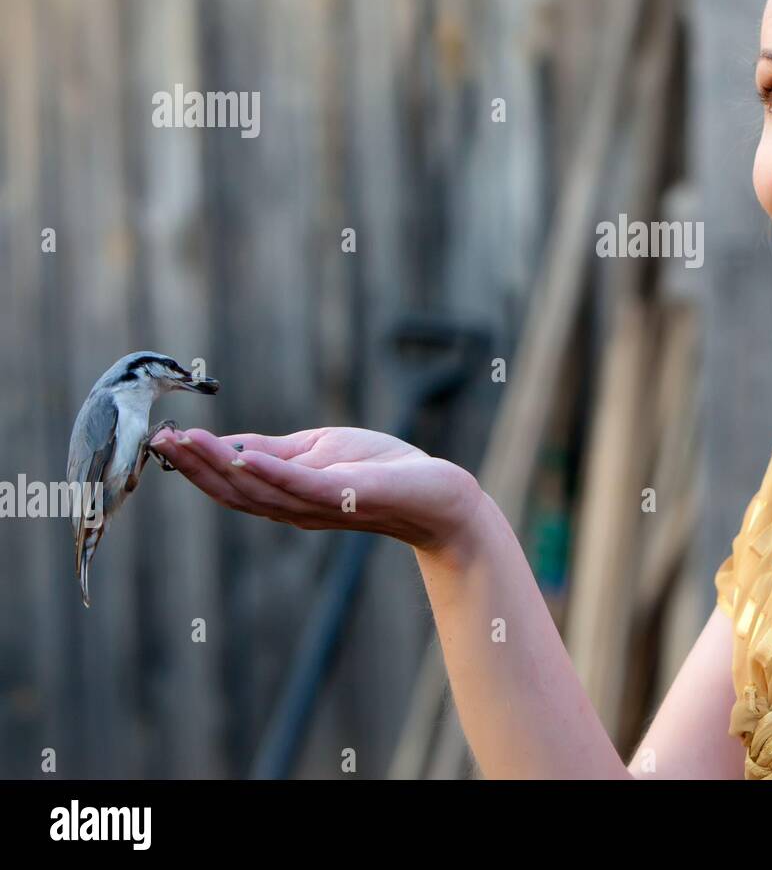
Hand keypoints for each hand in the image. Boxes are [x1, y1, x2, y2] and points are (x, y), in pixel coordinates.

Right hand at [150, 425, 482, 554]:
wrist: (436, 493)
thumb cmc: (381, 469)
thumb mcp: (318, 451)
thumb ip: (275, 450)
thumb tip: (228, 443)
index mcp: (286, 497)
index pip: (231, 482)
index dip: (196, 463)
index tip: (162, 438)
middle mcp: (295, 508)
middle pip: (233, 491)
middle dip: (195, 465)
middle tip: (159, 439)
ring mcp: (318, 505)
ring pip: (257, 489)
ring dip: (218, 465)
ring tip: (186, 440)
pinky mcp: (345, 495)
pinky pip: (299, 485)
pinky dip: (269, 470)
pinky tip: (242, 454)